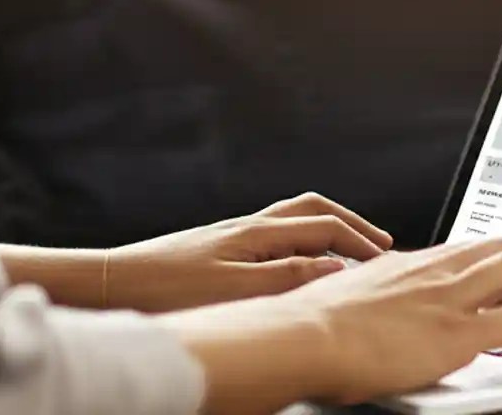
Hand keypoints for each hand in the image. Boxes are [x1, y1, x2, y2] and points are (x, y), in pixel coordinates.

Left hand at [106, 192, 392, 311]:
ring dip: (329, 229)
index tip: (388, 261)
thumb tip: (337, 266)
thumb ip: (290, 275)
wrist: (114, 283)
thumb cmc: (169, 289)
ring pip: (295, 219)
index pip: (327, 229)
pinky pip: (278, 234)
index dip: (362, 243)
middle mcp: (250, 226)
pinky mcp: (221, 248)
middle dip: (353, 224)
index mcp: (259, 233)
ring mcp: (235, 235)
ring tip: (349, 248)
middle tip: (381, 243)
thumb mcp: (237, 289)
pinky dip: (304, 241)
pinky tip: (299, 263)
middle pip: (315, 211)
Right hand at [162, 238, 501, 414]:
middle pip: (496, 248)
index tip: (492, 284)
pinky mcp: (461, 330)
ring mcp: (448, 297)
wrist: (304, 336)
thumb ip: (363, 300)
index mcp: (402, 264)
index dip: (484, 266)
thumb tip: (360, 312)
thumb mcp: (343, 300)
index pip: (459, 251)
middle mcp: (431, 270)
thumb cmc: (309, 327)